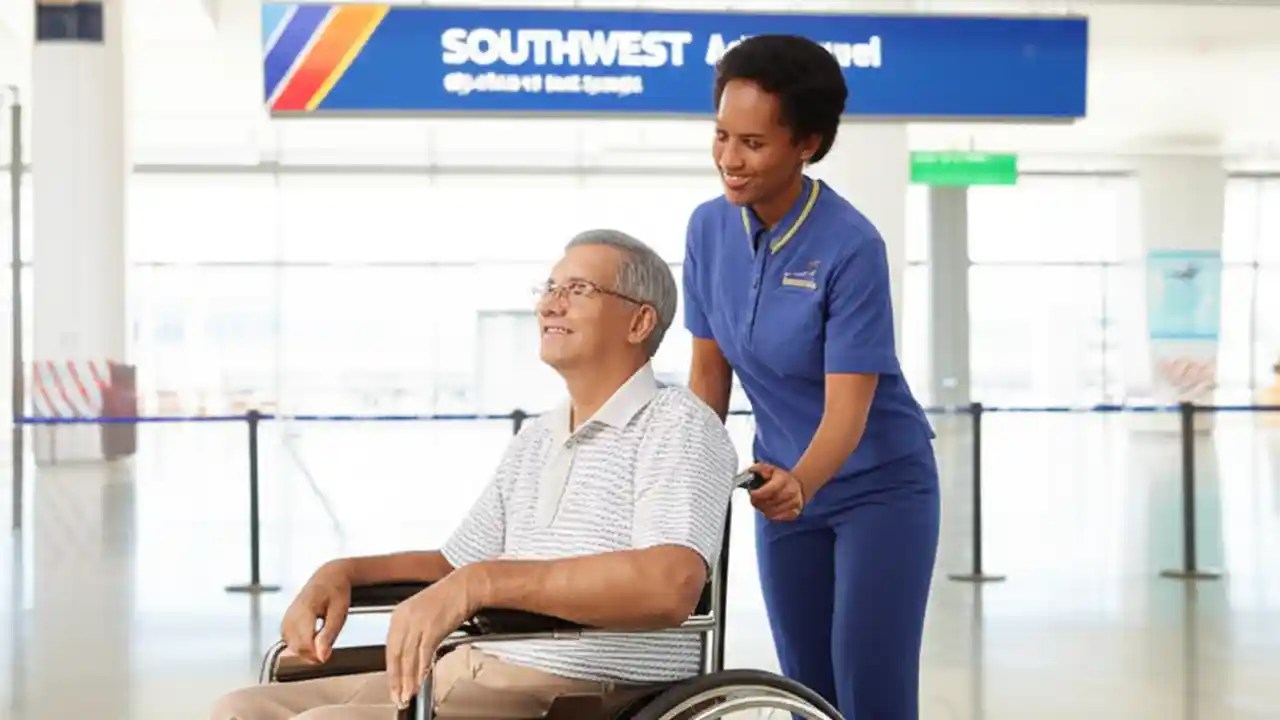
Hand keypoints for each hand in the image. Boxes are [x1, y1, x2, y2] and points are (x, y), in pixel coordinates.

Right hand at [280, 561, 351, 663]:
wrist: (327, 577)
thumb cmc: (336, 592)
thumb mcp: (340, 613)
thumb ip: (329, 635)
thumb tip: (322, 658)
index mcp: (304, 609)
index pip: (303, 644)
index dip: (317, 655)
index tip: (329, 653)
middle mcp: (290, 615)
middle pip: (297, 648)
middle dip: (314, 653)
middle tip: (328, 643)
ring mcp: (285, 620)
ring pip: (293, 648)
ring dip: (308, 649)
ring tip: (321, 635)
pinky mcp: (284, 624)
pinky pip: (291, 643)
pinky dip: (303, 645)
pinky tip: (313, 635)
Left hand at [385, 571, 477, 708]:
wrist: (466, 585)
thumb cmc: (449, 598)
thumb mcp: (423, 614)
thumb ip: (413, 632)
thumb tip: (411, 656)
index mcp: (399, 614)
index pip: (390, 648)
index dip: (391, 670)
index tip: (394, 684)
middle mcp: (404, 618)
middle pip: (395, 655)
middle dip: (396, 679)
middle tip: (398, 695)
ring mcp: (417, 622)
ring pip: (407, 657)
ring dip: (408, 679)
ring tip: (409, 693)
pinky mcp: (431, 627)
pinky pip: (423, 653)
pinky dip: (421, 669)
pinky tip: (421, 680)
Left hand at [748, 463, 806, 521]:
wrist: (798, 486)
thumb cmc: (782, 478)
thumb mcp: (770, 469)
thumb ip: (759, 469)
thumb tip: (751, 470)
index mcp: (784, 480)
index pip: (771, 489)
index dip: (759, 493)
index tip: (752, 493)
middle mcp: (791, 492)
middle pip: (770, 502)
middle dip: (758, 502)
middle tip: (754, 498)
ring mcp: (794, 504)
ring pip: (771, 512)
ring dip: (763, 509)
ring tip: (761, 503)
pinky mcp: (794, 513)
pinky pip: (777, 518)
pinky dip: (770, 515)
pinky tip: (769, 508)